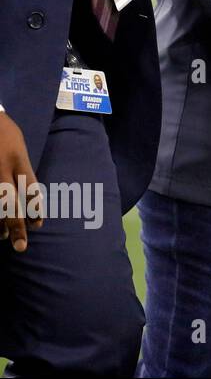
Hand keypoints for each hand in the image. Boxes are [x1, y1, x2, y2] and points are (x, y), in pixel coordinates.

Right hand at [0, 113, 42, 252]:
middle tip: (20, 246)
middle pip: (9, 202)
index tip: (38, 226)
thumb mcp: (19, 147)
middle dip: (16, 225)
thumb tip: (31, 196)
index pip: (29, 188)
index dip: (34, 208)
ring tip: (3, 237)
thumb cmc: (5, 132)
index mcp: (18, 159)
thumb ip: (23, 170)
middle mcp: (2, 168)